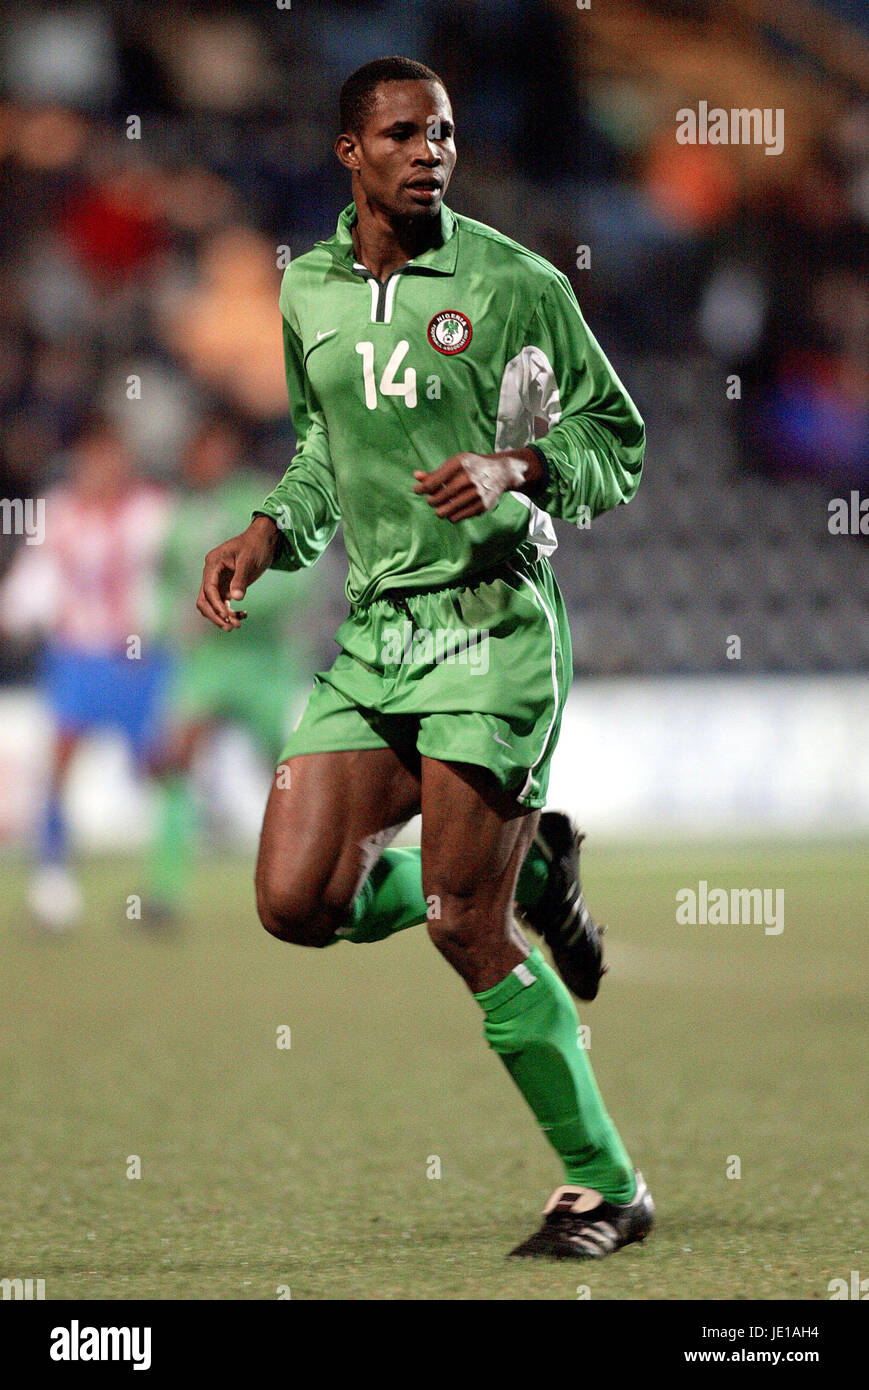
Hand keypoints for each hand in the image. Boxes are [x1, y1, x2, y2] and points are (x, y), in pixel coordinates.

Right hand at [196, 515, 280, 630]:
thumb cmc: (256, 546)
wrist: (264, 540)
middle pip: (205, 599)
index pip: (208, 588)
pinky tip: (243, 614)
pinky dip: (230, 612)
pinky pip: (223, 603)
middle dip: (215, 614)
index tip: (226, 615)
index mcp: (213, 563)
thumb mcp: (249, 561)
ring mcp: (218, 580)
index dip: (216, 604)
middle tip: (229, 627)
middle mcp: (211, 573)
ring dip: (222, 616)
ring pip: (212, 604)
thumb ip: (241, 579)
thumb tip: (236, 598)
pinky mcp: (226, 586)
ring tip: (237, 625)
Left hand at [413, 448, 538, 521]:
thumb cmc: (472, 467)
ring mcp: (477, 493)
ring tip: (440, 507)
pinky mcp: (482, 506)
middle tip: (432, 500)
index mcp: (460, 463)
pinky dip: (451, 516)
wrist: (501, 472)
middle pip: (438, 498)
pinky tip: (453, 510)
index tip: (418, 490)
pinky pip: (457, 518)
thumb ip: (436, 472)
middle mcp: (469, 478)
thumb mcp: (456, 464)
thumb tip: (416, 476)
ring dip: (440, 510)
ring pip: (446, 511)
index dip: (422, 488)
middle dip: (431, 500)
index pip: (434, 482)